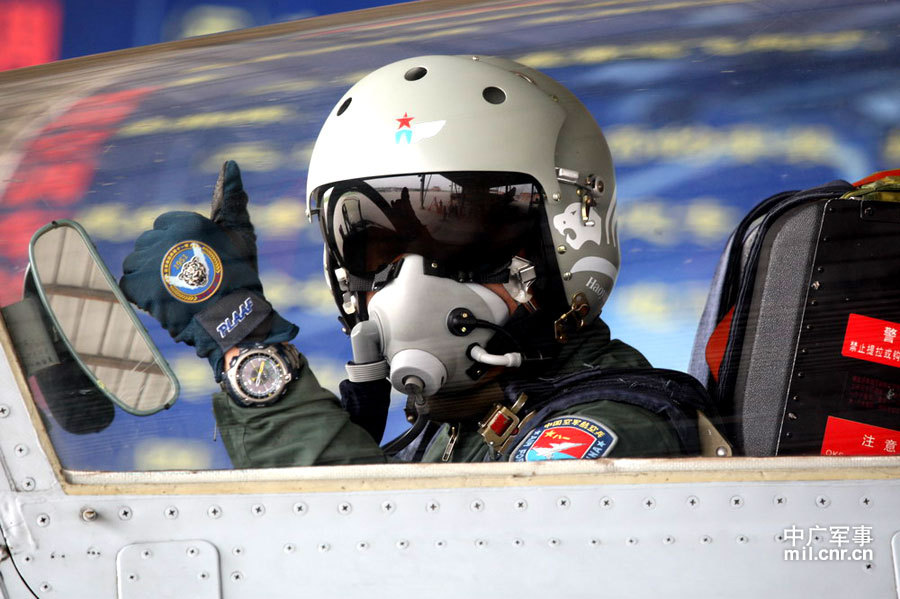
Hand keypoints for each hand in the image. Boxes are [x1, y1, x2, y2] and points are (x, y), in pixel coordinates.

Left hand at [120, 161, 297, 377]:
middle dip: (162, 262)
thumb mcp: (240, 235)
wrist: (234, 321)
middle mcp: (164, 238)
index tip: (196, 263)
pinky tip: (164, 301)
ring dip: (150, 279)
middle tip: (188, 281)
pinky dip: (142, 295)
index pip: (163, 226)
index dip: (179, 247)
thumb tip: (231, 164)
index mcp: (187, 223)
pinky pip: (128, 285)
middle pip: (148, 245)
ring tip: (175, 293)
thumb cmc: (241, 278)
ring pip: (135, 264)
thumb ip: (232, 199)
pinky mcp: (137, 286)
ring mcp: (149, 263)